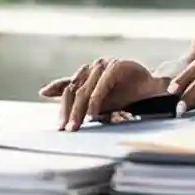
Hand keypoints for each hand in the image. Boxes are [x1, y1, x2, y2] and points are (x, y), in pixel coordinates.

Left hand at [39, 58, 163, 130]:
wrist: (150, 86)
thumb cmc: (123, 92)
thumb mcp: (97, 98)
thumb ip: (74, 94)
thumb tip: (43, 91)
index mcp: (88, 72)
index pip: (69, 89)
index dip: (63, 107)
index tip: (60, 127)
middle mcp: (95, 66)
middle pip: (75, 90)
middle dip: (70, 112)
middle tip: (67, 130)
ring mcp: (105, 65)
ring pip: (85, 90)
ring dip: (79, 110)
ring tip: (76, 126)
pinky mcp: (116, 67)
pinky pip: (101, 87)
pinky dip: (95, 102)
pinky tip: (92, 115)